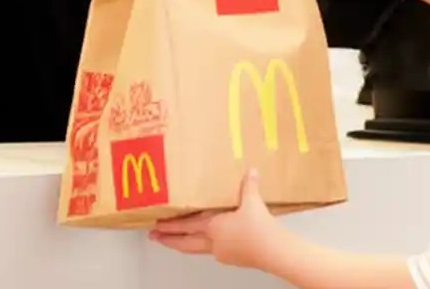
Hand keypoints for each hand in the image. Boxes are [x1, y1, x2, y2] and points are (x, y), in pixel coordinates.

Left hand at [149, 168, 281, 269]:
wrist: (274, 251)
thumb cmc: (260, 229)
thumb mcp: (253, 201)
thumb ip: (249, 185)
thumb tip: (250, 171)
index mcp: (214, 227)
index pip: (186, 226)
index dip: (170, 226)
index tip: (157, 225)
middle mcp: (214, 242)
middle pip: (185, 243)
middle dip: (169, 240)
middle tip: (155, 237)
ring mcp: (223, 253)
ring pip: (198, 249)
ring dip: (185, 245)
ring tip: (177, 242)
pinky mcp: (234, 258)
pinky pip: (214, 251)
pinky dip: (205, 247)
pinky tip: (211, 244)